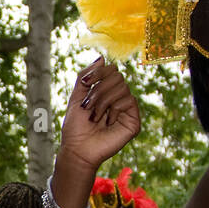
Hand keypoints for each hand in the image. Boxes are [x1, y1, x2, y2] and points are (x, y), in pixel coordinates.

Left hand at [59, 58, 140, 173]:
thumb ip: (86, 76)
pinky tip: (107, 122)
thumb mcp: (76, 97)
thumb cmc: (75, 127)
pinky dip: (114, 109)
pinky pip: (129, 100)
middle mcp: (118, 99)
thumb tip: (102, 58)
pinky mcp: (133, 121)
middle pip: (118, 76)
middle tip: (88, 106)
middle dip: (99, 90)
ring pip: (123, 87)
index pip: (111, 70)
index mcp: (106, 92)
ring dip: (103, 101)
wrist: (77, 149)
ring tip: (95, 117)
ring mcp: (126, 110)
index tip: (85, 84)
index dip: (99, 73)